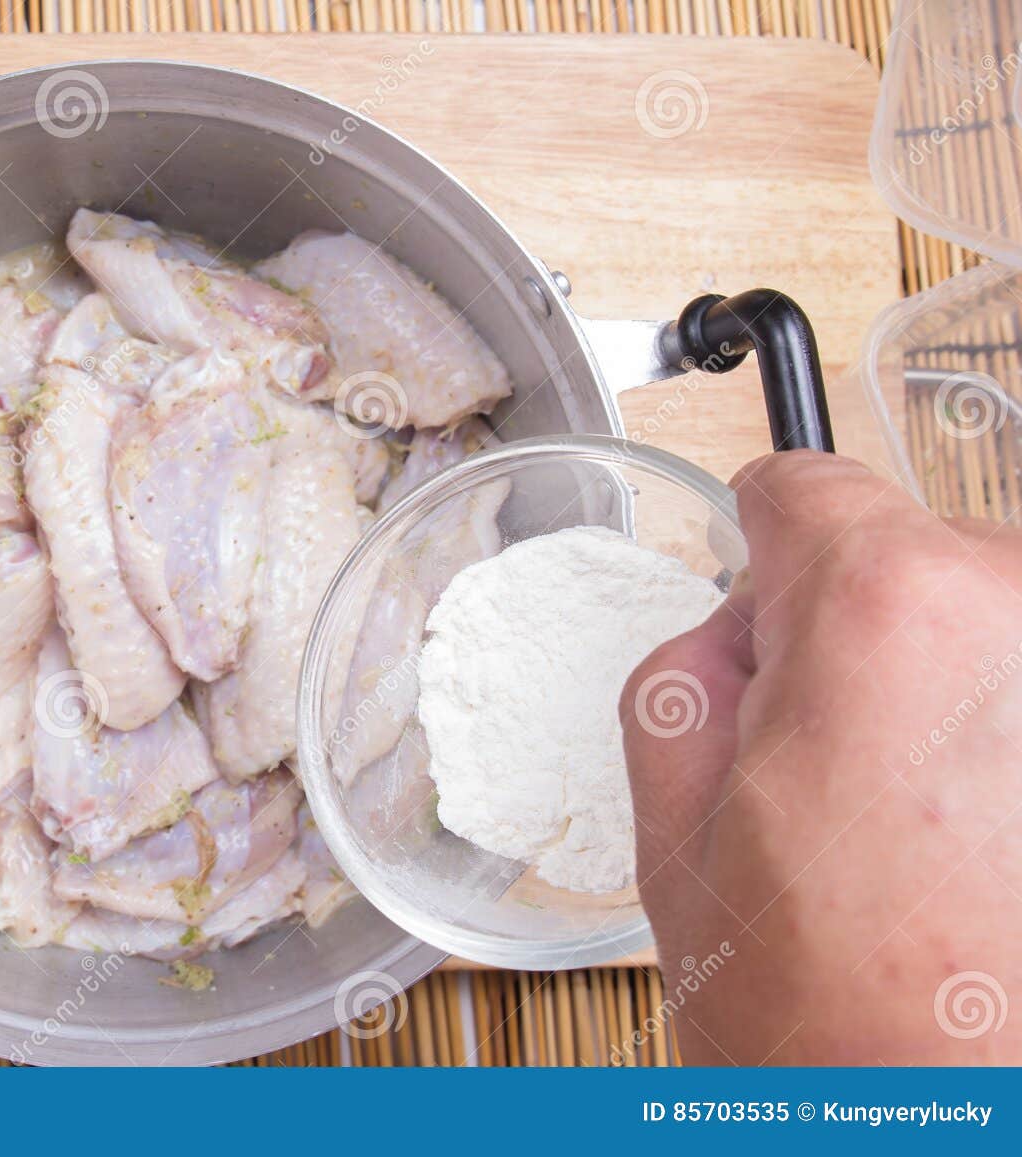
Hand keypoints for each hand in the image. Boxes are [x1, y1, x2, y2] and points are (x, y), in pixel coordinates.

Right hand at [622, 451, 1021, 1064]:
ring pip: (993, 628)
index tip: (763, 588)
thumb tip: (740, 629)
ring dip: (953, 693)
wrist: (950, 1130)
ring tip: (924, 829)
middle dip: (861, 633)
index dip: (759, 545)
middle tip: (830, 768)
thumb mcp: (678, 826)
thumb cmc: (837, 1023)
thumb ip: (688, 670)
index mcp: (887, 611)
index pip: (806, 484)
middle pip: (914, 553)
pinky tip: (984, 848)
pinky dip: (1006, 747)